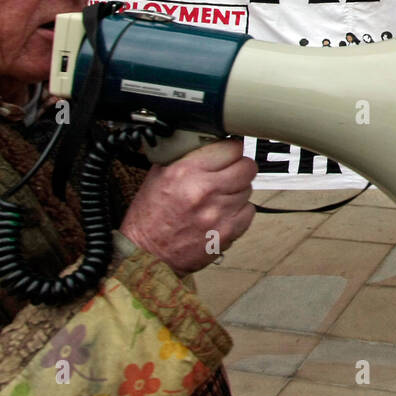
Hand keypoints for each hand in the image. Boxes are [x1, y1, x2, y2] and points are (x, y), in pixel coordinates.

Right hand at [120, 139, 257, 274]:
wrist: (146, 254)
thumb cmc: (149, 217)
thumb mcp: (158, 175)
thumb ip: (185, 155)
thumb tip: (208, 141)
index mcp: (186, 171)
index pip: (231, 147)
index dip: (230, 149)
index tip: (227, 154)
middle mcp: (204, 190)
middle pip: (247, 167)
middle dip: (239, 168)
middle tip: (228, 174)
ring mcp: (219, 212)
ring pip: (248, 189)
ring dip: (237, 190)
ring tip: (218, 197)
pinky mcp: (228, 232)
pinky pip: (249, 211)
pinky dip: (239, 211)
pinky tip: (222, 213)